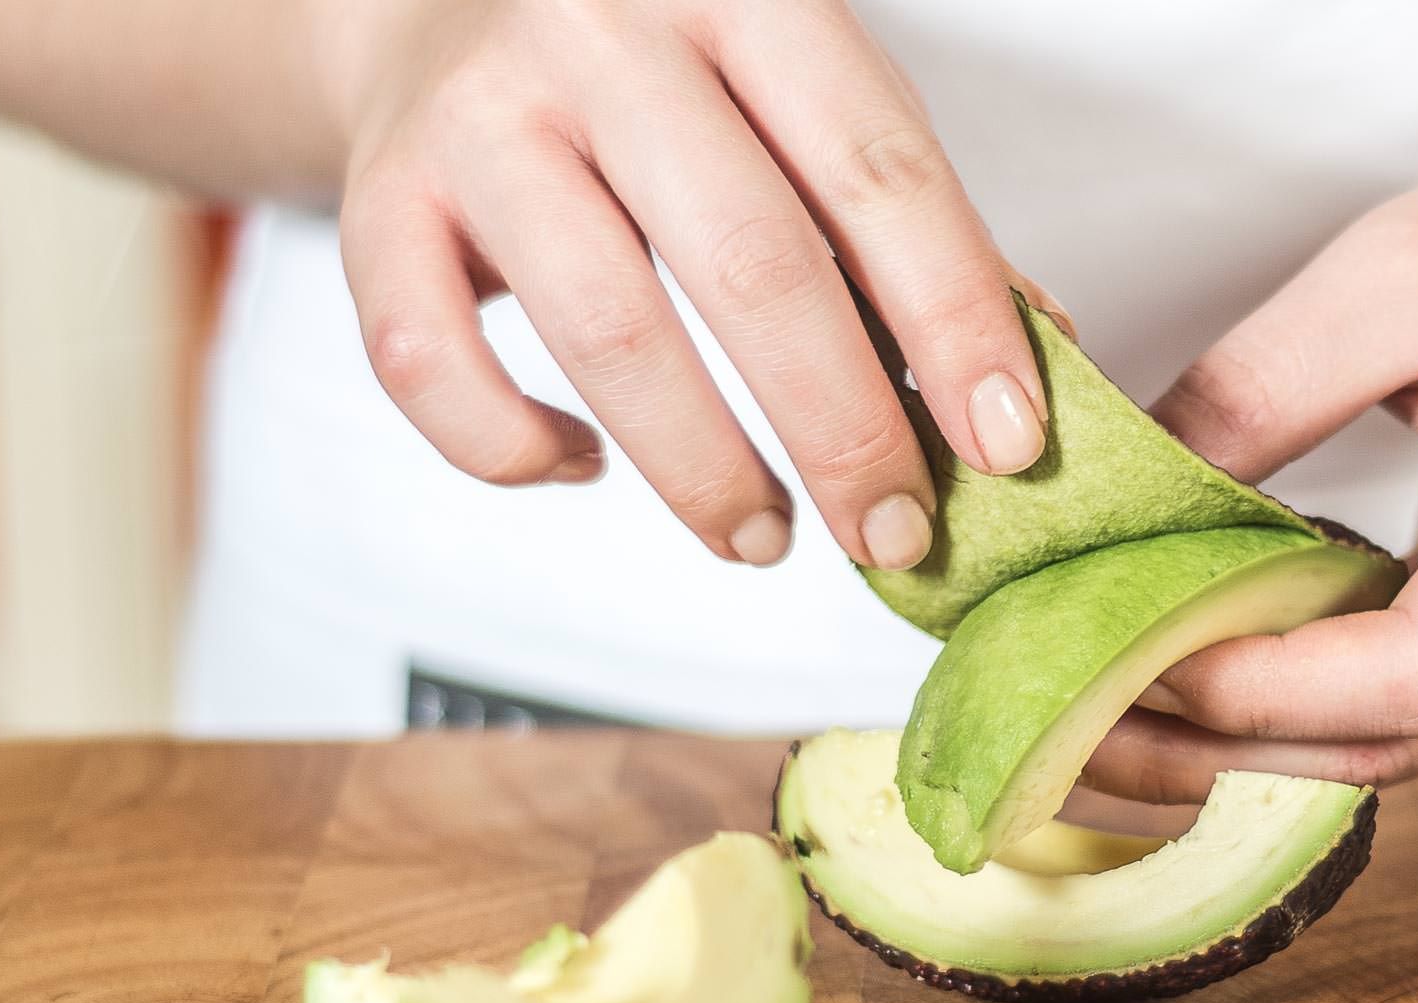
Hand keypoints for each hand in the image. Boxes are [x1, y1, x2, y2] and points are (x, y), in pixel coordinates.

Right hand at [327, 0, 1063, 568]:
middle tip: (894, 532)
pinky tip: (578, 466)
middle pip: (753, 263)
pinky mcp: (381, 198)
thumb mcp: (795, 95)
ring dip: (703, 470)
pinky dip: (512, 448)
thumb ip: (898, 218)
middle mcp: (604, 35)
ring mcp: (480, 115)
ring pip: (605, 327)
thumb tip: (1036, 362)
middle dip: (844, 429)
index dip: (956, 322)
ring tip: (765, 538)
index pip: (879, 174)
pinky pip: (429, 362)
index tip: (1009, 446)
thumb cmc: (655, 68)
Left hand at [1081, 86, 1417, 800]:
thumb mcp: (1398, 272)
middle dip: (1222, 752)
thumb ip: (1261, 394)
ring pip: (1398, 745)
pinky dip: (1301, 703)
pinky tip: (1204, 674)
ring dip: (1249, 745)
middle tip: (1073, 728)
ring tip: (1112, 713)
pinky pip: (1412, 704)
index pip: (1406, 679)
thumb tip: (1128, 511)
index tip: (1114, 666)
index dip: (1249, 694)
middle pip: (1396, 744)